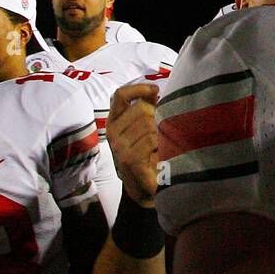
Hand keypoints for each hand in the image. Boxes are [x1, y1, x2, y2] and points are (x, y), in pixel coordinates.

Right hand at [106, 83, 160, 206]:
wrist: (146, 185)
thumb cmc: (149, 151)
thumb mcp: (147, 126)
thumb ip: (147, 107)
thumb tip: (153, 89)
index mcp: (115, 120)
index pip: (120, 95)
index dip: (138, 88)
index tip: (155, 90)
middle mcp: (113, 132)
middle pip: (142, 110)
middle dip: (158, 118)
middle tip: (162, 133)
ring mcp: (119, 146)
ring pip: (149, 125)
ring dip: (162, 134)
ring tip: (161, 146)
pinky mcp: (128, 159)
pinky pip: (151, 141)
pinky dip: (162, 145)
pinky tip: (161, 154)